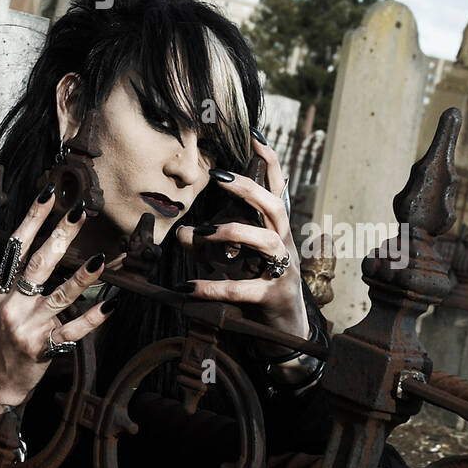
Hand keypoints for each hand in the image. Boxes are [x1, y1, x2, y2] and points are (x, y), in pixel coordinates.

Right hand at [0, 187, 118, 412]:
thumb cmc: (2, 338)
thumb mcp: (0, 304)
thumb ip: (17, 279)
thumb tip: (47, 244)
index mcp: (0, 288)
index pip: (16, 245)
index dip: (32, 218)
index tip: (49, 194)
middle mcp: (11, 304)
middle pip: (38, 264)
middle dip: (60, 236)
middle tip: (79, 212)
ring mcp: (26, 327)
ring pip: (58, 297)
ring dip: (82, 278)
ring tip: (101, 260)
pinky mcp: (42, 348)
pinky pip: (71, 331)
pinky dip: (92, 318)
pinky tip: (110, 306)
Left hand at [174, 134, 309, 351]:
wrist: (285, 333)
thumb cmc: (258, 288)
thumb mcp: (232, 262)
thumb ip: (209, 244)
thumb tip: (181, 231)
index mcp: (276, 229)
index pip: (276, 188)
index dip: (269, 161)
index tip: (254, 133)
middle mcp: (284, 244)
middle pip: (273, 206)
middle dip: (248, 188)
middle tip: (219, 177)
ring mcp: (283, 270)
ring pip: (266, 240)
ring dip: (232, 232)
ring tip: (202, 233)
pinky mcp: (274, 296)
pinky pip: (243, 288)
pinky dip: (213, 286)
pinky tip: (189, 287)